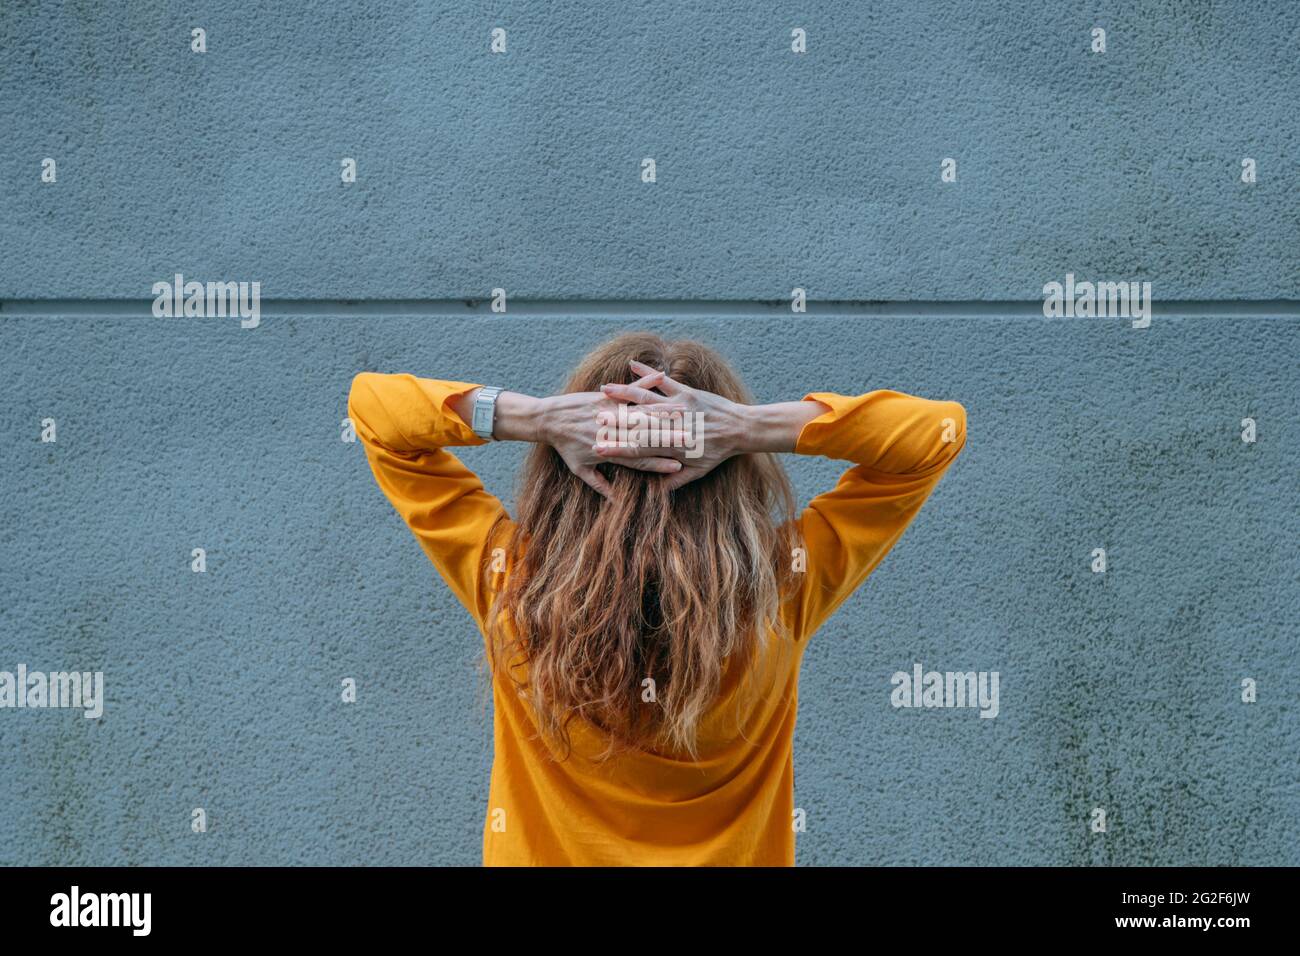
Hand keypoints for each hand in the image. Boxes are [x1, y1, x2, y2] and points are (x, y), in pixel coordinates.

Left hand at [538, 369, 685, 498]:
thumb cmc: (564, 446)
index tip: (677, 467)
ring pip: (642, 412)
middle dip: (670, 438)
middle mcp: (613, 432)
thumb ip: (600, 485)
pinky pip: (630, 390)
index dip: (659, 464)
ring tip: (686, 409)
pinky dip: (646, 381)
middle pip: (647, 436)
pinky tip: (663, 376)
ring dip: (664, 409)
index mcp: (610, 451)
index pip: (640, 460)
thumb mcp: (580, 469)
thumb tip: (615, 501)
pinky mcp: (606, 397)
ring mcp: (610, 413)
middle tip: (691, 439)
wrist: (547, 419)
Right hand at [594, 359, 748, 491]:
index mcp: (672, 447)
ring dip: (624, 393)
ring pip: (647, 400)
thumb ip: (676, 480)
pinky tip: (631, 365)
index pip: (638, 449)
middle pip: (637, 423)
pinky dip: (647, 373)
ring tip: (603, 389)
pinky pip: (663, 381)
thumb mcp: (698, 470)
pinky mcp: (686, 393)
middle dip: (613, 419)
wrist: (742, 428)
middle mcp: (672, 426)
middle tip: (592, 417)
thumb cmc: (718, 451)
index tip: (597, 448)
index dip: (617, 449)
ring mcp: (679, 407)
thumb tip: (657, 492)